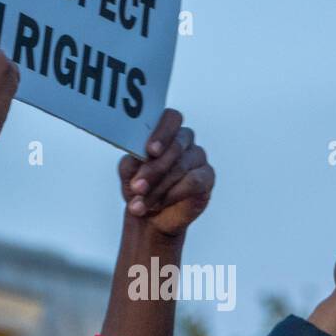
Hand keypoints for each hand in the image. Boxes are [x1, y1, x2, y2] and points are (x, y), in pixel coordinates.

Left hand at [118, 108, 214, 237]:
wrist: (151, 217)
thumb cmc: (141, 187)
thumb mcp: (128, 174)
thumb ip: (130, 163)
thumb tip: (135, 158)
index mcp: (163, 131)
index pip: (170, 118)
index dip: (162, 133)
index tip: (150, 151)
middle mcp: (183, 140)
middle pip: (175, 144)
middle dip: (154, 169)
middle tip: (138, 187)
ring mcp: (197, 157)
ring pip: (181, 166)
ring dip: (158, 187)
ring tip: (142, 203)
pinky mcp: (207, 176)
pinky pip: (193, 181)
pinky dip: (174, 194)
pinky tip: (162, 202)